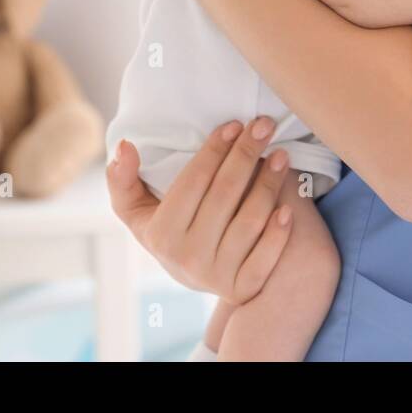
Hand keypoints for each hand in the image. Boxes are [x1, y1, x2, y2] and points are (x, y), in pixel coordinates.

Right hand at [106, 117, 295, 304]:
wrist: (193, 276)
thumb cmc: (166, 230)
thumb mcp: (136, 210)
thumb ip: (123, 179)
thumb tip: (125, 146)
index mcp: (162, 234)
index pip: (194, 181)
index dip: (215, 149)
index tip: (233, 124)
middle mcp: (188, 257)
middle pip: (225, 194)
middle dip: (246, 154)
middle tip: (265, 126)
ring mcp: (217, 275)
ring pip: (250, 221)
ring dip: (269, 184)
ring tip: (280, 155)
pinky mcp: (243, 288)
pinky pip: (265, 259)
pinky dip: (278, 234)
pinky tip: (288, 206)